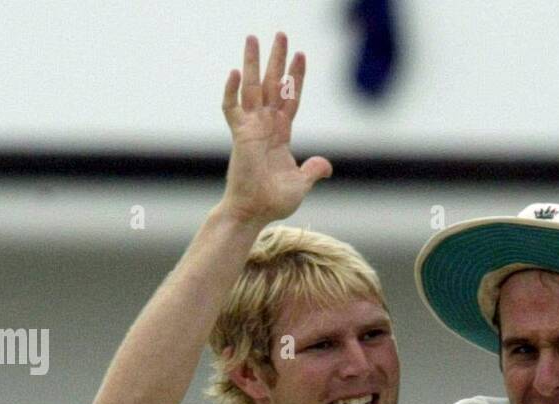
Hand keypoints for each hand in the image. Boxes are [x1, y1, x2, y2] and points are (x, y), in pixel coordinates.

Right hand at [218, 32, 330, 225]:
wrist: (253, 213)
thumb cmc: (273, 201)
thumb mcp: (300, 185)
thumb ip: (312, 171)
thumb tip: (327, 166)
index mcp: (281, 133)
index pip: (291, 98)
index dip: (296, 78)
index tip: (301, 55)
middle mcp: (266, 126)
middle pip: (273, 85)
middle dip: (277, 59)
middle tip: (281, 34)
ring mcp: (251, 129)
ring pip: (253, 89)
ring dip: (253, 63)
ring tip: (254, 38)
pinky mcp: (239, 136)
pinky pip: (232, 109)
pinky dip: (231, 92)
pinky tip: (235, 73)